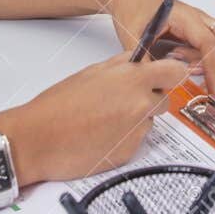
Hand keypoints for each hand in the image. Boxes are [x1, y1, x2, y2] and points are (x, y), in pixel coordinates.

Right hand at [1, 52, 189, 180]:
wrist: (38, 139)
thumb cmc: (59, 105)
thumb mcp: (93, 73)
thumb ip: (122, 66)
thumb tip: (139, 61)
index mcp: (132, 78)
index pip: (176, 72)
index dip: (170, 75)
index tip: (164, 78)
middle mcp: (141, 103)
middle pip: (165, 100)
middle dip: (151, 100)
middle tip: (125, 102)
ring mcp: (137, 130)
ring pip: (150, 122)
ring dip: (136, 120)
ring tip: (105, 120)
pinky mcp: (129, 153)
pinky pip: (136, 142)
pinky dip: (124, 139)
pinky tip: (101, 136)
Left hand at [97, 0, 214, 99]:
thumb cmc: (131, 7)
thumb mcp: (133, 38)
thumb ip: (145, 63)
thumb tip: (155, 85)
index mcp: (185, 18)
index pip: (210, 45)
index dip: (214, 70)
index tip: (213, 91)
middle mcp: (198, 18)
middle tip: (212, 82)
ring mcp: (200, 22)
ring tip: (192, 68)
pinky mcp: (196, 29)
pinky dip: (208, 59)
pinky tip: (185, 62)